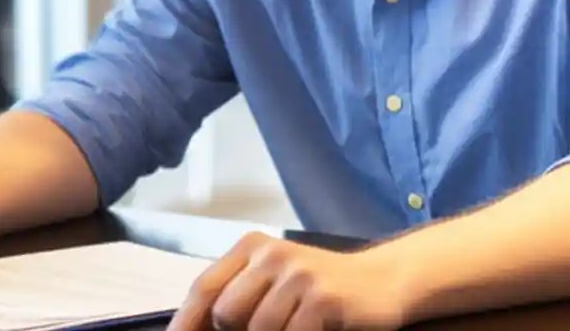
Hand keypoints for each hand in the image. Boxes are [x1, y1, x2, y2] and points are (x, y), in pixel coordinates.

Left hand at [167, 232, 405, 330]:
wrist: (383, 281)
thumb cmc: (320, 289)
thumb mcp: (275, 281)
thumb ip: (239, 297)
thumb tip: (194, 329)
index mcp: (252, 247)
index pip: (204, 288)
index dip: (186, 322)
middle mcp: (271, 254)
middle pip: (225, 314)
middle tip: (269, 330)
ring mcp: (298, 275)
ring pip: (257, 330)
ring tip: (296, 327)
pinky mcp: (323, 298)